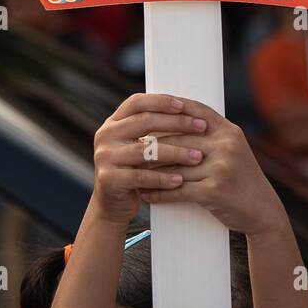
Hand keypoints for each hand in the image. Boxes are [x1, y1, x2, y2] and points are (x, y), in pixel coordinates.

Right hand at [90, 92, 207, 227]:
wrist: (113, 205)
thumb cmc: (134, 170)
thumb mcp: (138, 145)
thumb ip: (152, 128)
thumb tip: (191, 109)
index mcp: (113, 122)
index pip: (137, 102)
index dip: (160, 101)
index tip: (184, 106)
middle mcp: (106, 135)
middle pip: (144, 121)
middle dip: (177, 123)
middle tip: (202, 126)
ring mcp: (105, 157)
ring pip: (145, 150)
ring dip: (176, 152)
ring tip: (198, 156)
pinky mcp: (109, 179)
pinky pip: (141, 176)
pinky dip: (163, 178)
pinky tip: (180, 180)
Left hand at [137, 99, 286, 238]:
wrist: (263, 211)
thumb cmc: (242, 179)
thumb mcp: (232, 149)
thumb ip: (210, 135)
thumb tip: (173, 122)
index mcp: (228, 131)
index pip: (194, 112)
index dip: (169, 111)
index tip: (146, 114)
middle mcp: (226, 145)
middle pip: (178, 140)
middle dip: (152, 146)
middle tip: (130, 148)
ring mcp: (221, 167)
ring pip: (175, 166)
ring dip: (150, 172)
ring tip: (132, 172)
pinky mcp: (215, 191)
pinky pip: (179, 190)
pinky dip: (159, 193)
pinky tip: (145, 194)